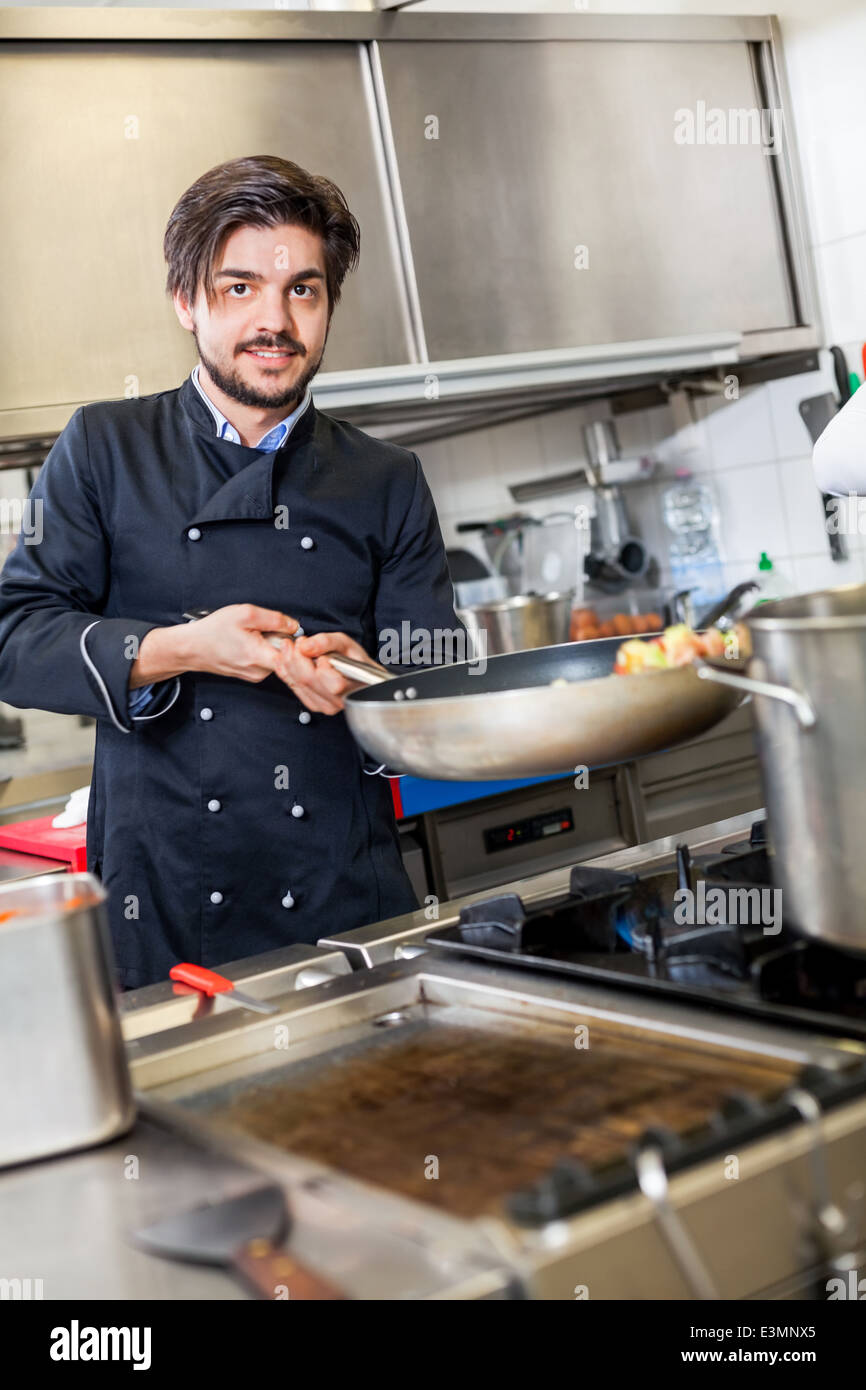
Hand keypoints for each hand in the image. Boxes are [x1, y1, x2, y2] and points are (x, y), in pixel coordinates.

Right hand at [183, 604, 300, 682]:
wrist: (192, 648)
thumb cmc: (213, 630)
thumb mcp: (245, 614)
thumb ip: (274, 619)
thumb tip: (294, 626)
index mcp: (259, 657)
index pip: (294, 659)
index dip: (300, 646)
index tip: (297, 635)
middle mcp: (259, 672)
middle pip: (287, 657)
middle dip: (285, 641)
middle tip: (272, 630)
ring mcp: (255, 676)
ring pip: (277, 659)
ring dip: (273, 645)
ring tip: (256, 635)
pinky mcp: (251, 676)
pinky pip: (267, 662)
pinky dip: (264, 651)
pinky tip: (252, 643)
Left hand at [272, 630, 374, 714]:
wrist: (360, 677)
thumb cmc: (357, 662)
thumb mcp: (346, 644)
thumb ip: (327, 642)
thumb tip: (306, 646)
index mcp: (350, 688)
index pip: (329, 680)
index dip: (320, 664)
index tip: (311, 646)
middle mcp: (336, 701)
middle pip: (308, 680)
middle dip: (295, 658)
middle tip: (292, 643)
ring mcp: (324, 705)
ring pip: (298, 685)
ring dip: (287, 664)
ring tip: (287, 648)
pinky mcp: (314, 705)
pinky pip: (295, 689)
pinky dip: (286, 673)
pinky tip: (284, 662)